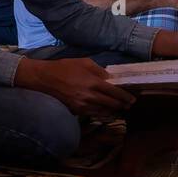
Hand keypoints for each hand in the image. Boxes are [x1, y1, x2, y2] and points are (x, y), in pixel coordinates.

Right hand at [15, 57, 135, 116]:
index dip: (125, 97)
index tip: (132, 99)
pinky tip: (104, 110)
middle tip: (128, 104)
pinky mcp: (76, 110)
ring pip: (103, 111)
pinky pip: (93, 114)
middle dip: (122, 105)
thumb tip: (110, 79)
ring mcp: (82, 105)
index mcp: (93, 82)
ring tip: (118, 108)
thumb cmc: (65, 67)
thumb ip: (100, 71)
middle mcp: (90, 96)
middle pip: (111, 104)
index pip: (115, 92)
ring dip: (112, 110)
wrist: (45, 78)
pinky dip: (101, 112)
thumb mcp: (84, 62)